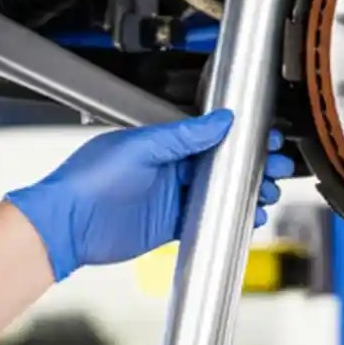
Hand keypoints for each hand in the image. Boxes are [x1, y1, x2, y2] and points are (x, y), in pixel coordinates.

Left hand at [5, 110, 291, 280]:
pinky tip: (247, 218)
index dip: (241, 138)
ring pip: (218, 193)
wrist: (66, 224)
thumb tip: (220, 119)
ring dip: (245, 194)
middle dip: (252, 167)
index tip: (266, 139)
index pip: (211, 135)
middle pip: (221, 165)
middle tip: (277, 168)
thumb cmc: (89, 179)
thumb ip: (182, 135)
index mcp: (163, 141)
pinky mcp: (168, 225)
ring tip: (268, 195)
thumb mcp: (140, 147)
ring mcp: (170, 197)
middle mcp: (169, 167)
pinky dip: (228, 219)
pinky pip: (205, 220)